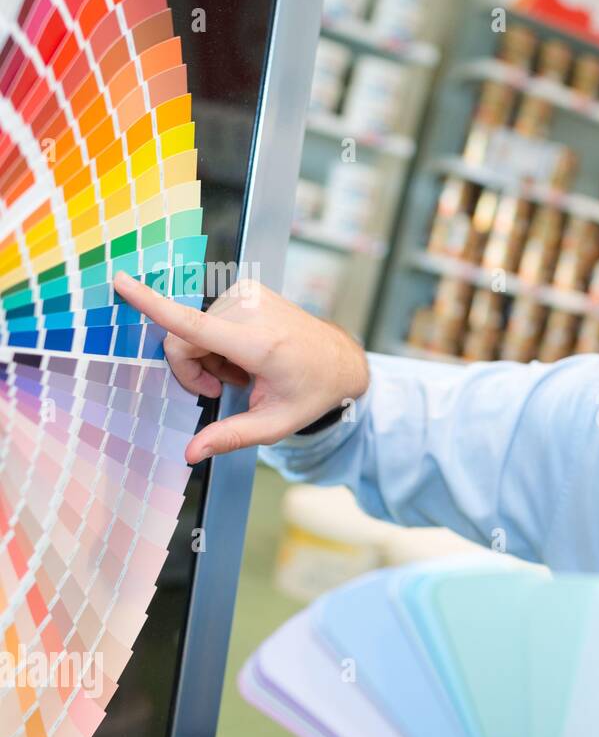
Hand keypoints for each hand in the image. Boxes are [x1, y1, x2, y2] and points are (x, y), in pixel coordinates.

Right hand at [114, 271, 368, 463]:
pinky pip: (206, 317)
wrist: (339, 361)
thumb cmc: (309, 392)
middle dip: (191, 370)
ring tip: (244, 372)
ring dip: (209, 357)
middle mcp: (252, 311)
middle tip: (223, 389)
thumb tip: (192, 454)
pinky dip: (217, 340)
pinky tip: (245, 354)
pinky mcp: (244, 288)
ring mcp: (248, 294)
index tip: (120, 282)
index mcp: (259, 344)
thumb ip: (231, 437)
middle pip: (183, 341)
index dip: (151, 304)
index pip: (194, 324)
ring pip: (192, 330)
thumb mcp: (275, 424)